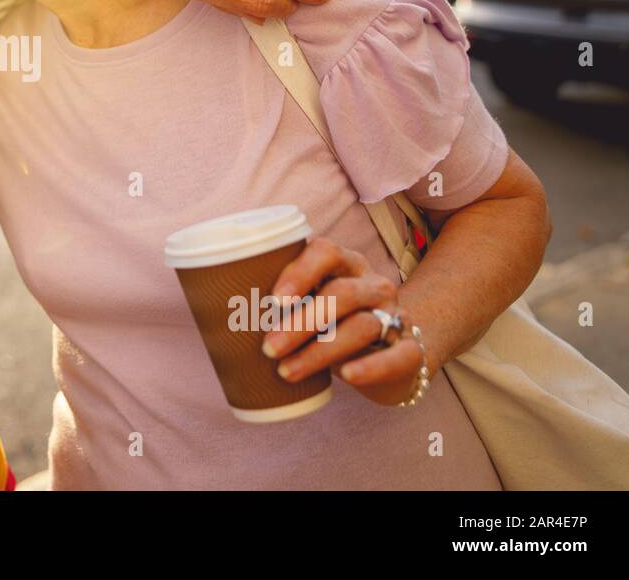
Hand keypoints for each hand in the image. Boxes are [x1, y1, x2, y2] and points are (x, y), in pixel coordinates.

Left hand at [260, 237, 429, 406]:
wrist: (391, 356)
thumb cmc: (334, 325)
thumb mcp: (310, 307)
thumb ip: (280, 305)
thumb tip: (217, 317)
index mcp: (346, 265)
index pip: (327, 251)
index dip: (300, 271)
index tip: (273, 300)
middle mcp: (372, 285)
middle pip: (340, 293)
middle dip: (300, 322)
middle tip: (267, 348)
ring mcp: (395, 315)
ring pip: (362, 326)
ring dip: (320, 351)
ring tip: (286, 371)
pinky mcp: (411, 349)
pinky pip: (398, 355)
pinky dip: (371, 365)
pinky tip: (348, 376)